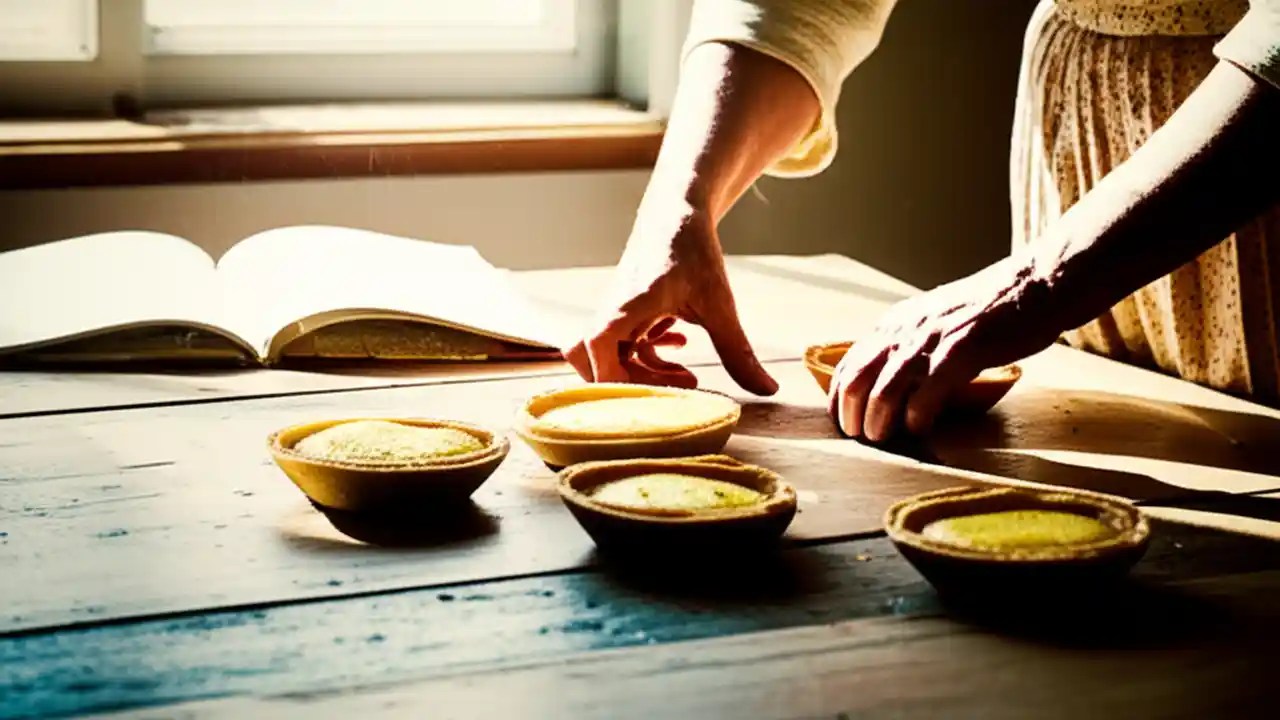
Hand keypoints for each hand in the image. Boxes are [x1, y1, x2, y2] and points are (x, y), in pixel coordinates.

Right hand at [562, 204, 777, 395]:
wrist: (678, 211)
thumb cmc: (692, 250)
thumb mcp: (719, 304)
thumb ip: (737, 351)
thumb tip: (768, 389)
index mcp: (624, 309)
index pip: (597, 356)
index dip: (624, 383)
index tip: (667, 392)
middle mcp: (611, 312)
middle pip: (588, 361)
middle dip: (628, 382)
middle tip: (671, 387)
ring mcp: (616, 310)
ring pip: (608, 353)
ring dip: (643, 369)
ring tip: (687, 374)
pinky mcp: (627, 308)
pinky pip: (624, 340)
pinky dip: (647, 351)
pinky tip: (680, 343)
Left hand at [828, 256, 1059, 441]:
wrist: (1034, 286)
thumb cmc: (988, 311)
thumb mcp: (934, 321)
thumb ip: (910, 345)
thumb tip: (888, 382)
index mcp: (896, 323)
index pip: (848, 364)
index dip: (838, 398)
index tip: (842, 422)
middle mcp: (905, 328)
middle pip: (856, 379)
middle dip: (850, 414)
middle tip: (859, 436)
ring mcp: (932, 338)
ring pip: (884, 389)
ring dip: (877, 420)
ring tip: (880, 438)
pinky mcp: (962, 350)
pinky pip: (926, 392)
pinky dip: (916, 416)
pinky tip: (919, 427)